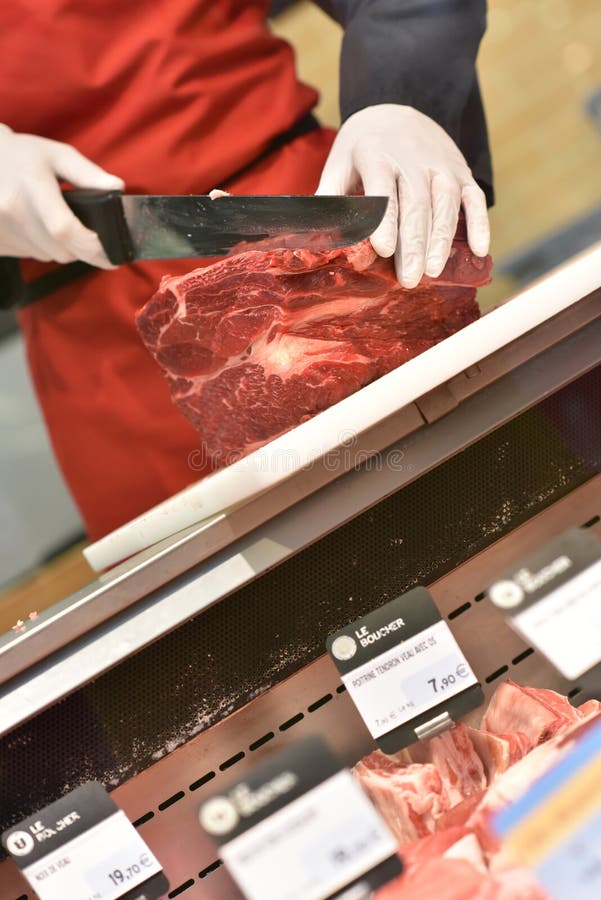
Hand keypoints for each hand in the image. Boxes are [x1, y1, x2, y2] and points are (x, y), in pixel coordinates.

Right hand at [0, 124, 123, 267]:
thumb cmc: (22, 155)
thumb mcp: (57, 155)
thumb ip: (88, 174)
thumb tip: (117, 188)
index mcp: (31, 188)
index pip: (65, 230)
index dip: (91, 247)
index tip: (110, 255)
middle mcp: (12, 212)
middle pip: (62, 251)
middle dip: (78, 247)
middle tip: (80, 229)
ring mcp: (1, 230)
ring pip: (47, 256)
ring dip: (58, 247)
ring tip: (50, 221)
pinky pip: (29, 255)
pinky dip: (38, 246)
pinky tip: (32, 224)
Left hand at [317, 104, 489, 287]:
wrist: (397, 106)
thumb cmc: (363, 148)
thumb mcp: (340, 164)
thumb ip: (330, 198)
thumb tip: (314, 239)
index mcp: (376, 154)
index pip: (383, 188)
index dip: (384, 219)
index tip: (384, 248)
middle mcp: (412, 158)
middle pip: (416, 203)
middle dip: (414, 243)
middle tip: (410, 278)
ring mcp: (440, 164)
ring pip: (446, 202)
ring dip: (442, 238)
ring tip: (434, 271)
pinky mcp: (460, 170)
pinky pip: (474, 197)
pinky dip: (480, 222)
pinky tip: (480, 249)